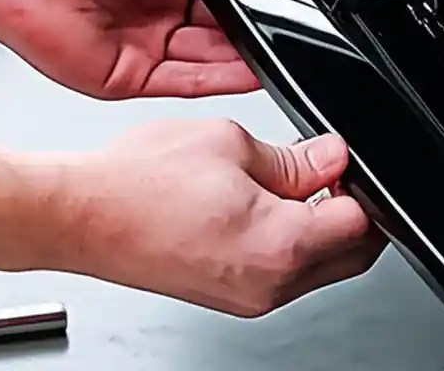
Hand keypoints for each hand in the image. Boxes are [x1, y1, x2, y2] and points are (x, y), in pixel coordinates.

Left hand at [0, 0, 259, 99]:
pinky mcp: (129, 76)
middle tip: (283, 28)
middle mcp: (155, 16)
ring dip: (243, 59)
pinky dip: (218, 79)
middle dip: (250, 31)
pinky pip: (183, 81)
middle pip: (218, 31)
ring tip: (278, 53)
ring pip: (207, 60)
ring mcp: (144, 48)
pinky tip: (248, 71)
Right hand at [43, 121, 386, 316]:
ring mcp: (249, 298)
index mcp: (282, 246)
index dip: (360, 184)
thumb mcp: (232, 145)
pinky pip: (281, 273)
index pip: (362, 224)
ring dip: (320, 228)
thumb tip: (333, 155)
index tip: (344, 160)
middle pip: (349, 255)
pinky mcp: (228, 296)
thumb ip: (296, 157)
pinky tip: (261, 205)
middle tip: (330, 171)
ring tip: (288, 183)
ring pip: (317, 268)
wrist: (81, 215)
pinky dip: (287, 241)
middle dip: (352, 212)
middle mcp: (270, 285)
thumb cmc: (139, 184)